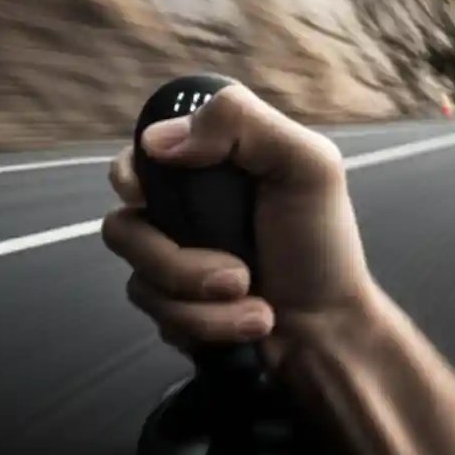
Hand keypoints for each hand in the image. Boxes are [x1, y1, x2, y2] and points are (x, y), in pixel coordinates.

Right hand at [101, 83, 376, 364]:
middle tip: (239, 277)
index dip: (130, 175)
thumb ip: (242, 122)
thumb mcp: (307, 165)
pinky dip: (206, 328)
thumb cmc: (323, 245)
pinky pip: (158, 318)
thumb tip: (155, 141)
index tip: (143, 196)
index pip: (139, 155)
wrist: (330, 331)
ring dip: (201, 305)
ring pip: (140, 280)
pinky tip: (248, 326)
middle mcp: (183, 210)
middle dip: (177, 264)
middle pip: (123, 227)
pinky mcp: (173, 308)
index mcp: (210, 165)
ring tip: (259, 311)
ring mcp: (173, 262)